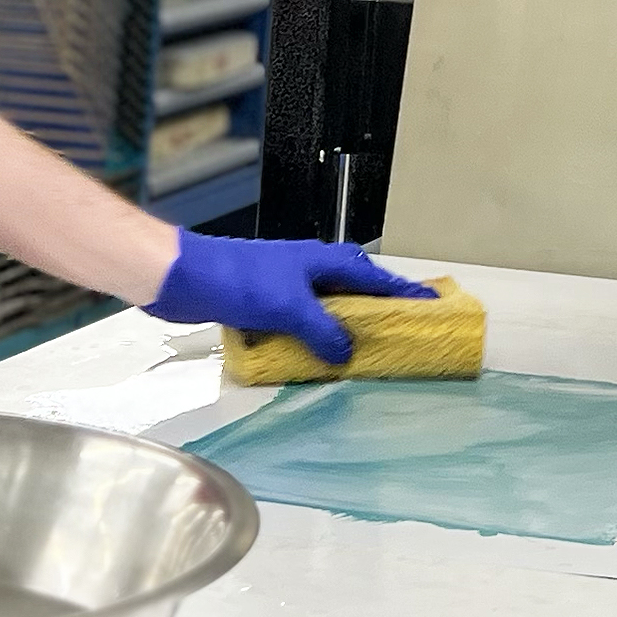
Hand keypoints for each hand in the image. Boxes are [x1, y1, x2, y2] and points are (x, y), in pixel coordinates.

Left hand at [145, 233, 437, 364]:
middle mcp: (309, 269)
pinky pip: (303, 320)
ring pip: (328, 306)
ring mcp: (287, 284)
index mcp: (323, 261)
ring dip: (345, 326)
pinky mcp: (266, 302)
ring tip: (363, 350)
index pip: (375, 278)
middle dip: (379, 308)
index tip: (433, 306)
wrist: (184, 277)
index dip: (404, 293)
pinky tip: (315, 355)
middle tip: (401, 330)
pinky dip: (314, 336)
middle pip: (355, 288)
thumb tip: (346, 353)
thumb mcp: (290, 307)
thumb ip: (323, 331)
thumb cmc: (236, 280)